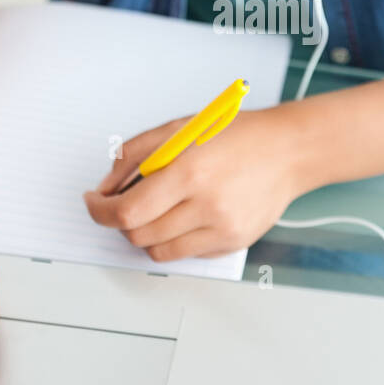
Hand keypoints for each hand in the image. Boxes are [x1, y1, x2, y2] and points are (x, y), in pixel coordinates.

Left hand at [82, 106, 302, 261]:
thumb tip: (105, 188)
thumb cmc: (236, 134)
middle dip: (122, 222)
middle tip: (122, 204)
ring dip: (146, 234)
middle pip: (138, 236)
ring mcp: (221, 229)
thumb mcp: (178, 129)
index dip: (100, 212)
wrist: (289, 151)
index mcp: (189, 172)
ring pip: (159, 252)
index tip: (94, 204)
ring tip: (156, 210)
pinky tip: (187, 214)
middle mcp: (206, 205)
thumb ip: (134, 155)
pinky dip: (176, 239)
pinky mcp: (232, 243)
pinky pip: (186, 254)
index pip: (127, 212)